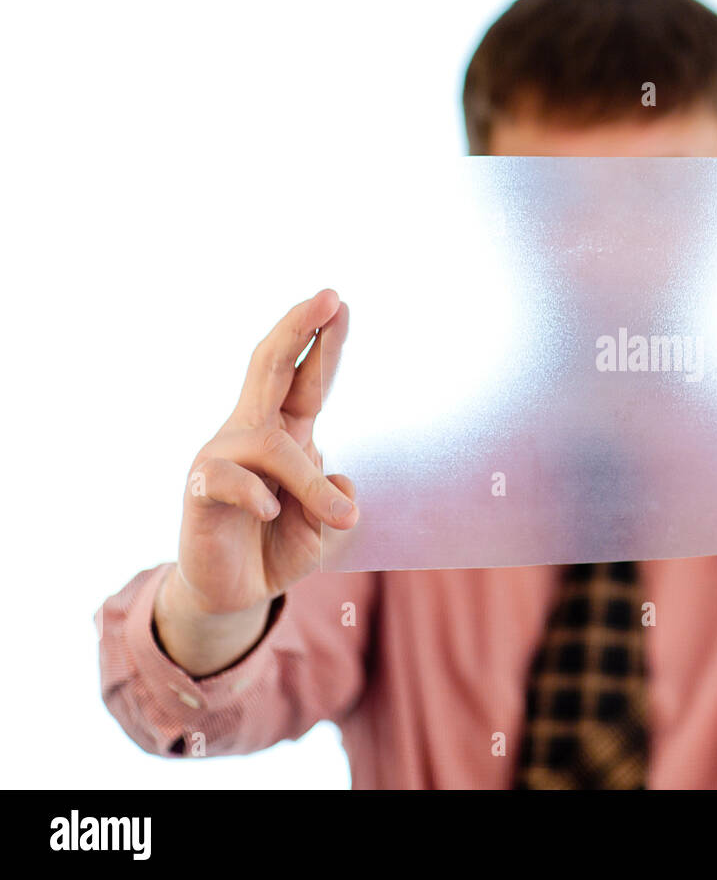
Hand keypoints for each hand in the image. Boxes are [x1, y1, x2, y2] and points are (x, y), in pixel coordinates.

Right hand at [157, 290, 355, 673]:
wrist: (231, 594)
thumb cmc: (276, 547)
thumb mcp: (323, 526)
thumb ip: (334, 499)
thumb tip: (340, 480)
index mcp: (287, 434)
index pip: (307, 380)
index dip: (324, 344)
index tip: (341, 303)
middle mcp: (252, 435)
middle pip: (272, 370)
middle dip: (300, 331)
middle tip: (329, 297)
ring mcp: (223, 459)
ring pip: (273, 444)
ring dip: (311, 485)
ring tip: (341, 519)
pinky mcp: (201, 490)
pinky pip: (231, 479)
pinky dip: (258, 495)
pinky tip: (269, 512)